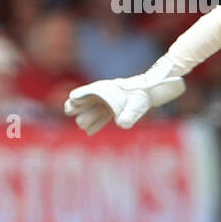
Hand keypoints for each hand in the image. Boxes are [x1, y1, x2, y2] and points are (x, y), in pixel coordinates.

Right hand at [64, 56, 185, 134]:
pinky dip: (96, 123)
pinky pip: (102, 117)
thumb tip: (122, 124)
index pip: (90, 91)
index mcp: (107, 89)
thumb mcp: (137, 105)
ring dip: (87, 116)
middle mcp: (106, 94)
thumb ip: (130, 115)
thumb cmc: (142, 96)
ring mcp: (109, 102)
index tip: (72, 99)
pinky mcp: (114, 109)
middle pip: (88, 100)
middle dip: (78, 106)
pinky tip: (89, 132)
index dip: (80, 95)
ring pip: (94, 109)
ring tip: (80, 125)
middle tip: (69, 110)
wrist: (151, 92)